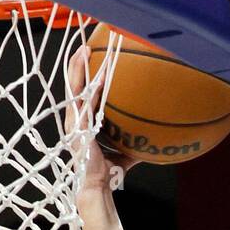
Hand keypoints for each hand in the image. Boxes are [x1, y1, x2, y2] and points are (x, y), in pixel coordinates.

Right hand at [66, 46, 139, 195]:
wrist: (97, 186)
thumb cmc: (108, 171)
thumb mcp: (125, 151)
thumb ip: (134, 140)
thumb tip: (154, 138)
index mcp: (83, 121)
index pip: (83, 92)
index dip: (85, 74)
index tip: (93, 56)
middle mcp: (75, 118)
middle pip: (74, 84)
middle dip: (78, 63)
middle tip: (88, 43)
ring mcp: (74, 121)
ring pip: (74, 87)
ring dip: (79, 66)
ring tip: (85, 48)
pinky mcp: (77, 126)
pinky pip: (83, 100)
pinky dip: (88, 85)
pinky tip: (97, 73)